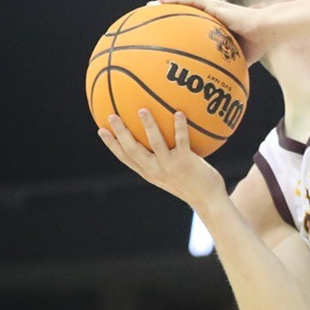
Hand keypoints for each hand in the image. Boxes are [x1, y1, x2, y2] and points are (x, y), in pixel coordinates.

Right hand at [98, 109, 226, 207]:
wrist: (209, 200)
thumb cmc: (190, 182)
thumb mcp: (171, 172)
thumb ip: (162, 157)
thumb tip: (159, 134)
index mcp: (149, 172)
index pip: (125, 158)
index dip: (112, 144)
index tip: (100, 129)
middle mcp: (156, 170)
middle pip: (133, 150)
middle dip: (120, 133)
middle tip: (112, 116)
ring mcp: (170, 167)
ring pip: (155, 144)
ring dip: (148, 126)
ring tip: (142, 109)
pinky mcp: (186, 164)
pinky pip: (181, 142)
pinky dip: (179, 127)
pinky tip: (179, 113)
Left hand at [154, 0, 269, 63]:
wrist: (267, 30)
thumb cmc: (258, 44)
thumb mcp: (239, 59)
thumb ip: (229, 68)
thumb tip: (222, 87)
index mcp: (217, 28)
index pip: (194, 28)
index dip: (178, 30)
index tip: (163, 36)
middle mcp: (212, 17)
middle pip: (184, 15)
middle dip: (166, 17)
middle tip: (148, 21)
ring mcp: (212, 9)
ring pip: (184, 4)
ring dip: (166, 4)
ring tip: (149, 6)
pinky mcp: (214, 5)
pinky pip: (190, 0)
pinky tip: (161, 0)